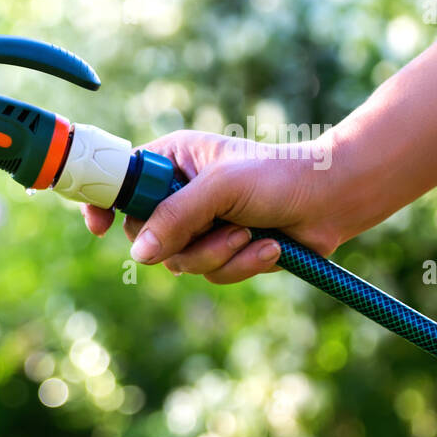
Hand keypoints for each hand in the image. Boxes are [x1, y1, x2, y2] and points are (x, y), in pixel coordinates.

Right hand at [80, 129, 350, 283]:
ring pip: (180, 261)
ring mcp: (201, 225)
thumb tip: (140, 254)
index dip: (104, 203)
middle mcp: (181, 194)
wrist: (336, 199)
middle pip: (147, 235)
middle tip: (217, 226)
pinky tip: (269, 246)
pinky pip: (212, 274)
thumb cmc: (280, 176)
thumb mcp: (222, 188)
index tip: (100, 227)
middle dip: (184, 240)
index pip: (121, 182)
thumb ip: (176, 216)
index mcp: (172, 162)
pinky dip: (241, 265)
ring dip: (220, 254)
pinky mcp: (224, 251)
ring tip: (251, 234)